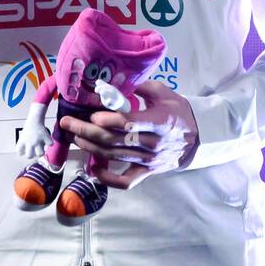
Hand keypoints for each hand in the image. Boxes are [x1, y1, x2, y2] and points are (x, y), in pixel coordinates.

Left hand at [16, 118, 52, 158]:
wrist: (35, 119)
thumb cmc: (29, 127)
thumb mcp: (23, 136)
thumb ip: (23, 144)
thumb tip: (25, 153)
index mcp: (22, 141)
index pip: (19, 152)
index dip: (22, 152)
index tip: (24, 150)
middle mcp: (29, 142)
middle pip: (29, 156)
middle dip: (32, 155)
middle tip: (34, 151)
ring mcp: (37, 140)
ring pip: (40, 153)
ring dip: (41, 152)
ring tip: (41, 148)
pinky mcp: (45, 137)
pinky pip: (50, 144)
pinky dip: (50, 143)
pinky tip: (47, 140)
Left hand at [58, 81, 198, 188]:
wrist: (196, 138)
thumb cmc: (177, 111)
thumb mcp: (163, 92)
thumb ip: (139, 87)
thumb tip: (110, 83)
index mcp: (160, 121)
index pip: (130, 123)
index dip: (109, 120)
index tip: (92, 115)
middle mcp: (153, 143)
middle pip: (115, 140)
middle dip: (87, 131)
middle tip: (67, 123)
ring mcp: (149, 160)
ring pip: (114, 156)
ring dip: (90, 147)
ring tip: (73, 136)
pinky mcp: (147, 172)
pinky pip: (125, 181)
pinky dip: (107, 179)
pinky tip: (92, 170)